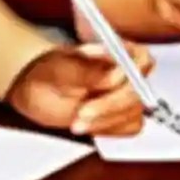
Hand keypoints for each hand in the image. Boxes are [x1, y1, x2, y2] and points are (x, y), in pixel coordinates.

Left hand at [6, 43, 153, 135]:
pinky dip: (107, 129)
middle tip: (82, 113)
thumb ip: (87, 71)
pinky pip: (129, 127)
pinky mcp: (125, 116)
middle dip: (110, 105)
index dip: (128, 73)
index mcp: (120, 50)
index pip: (141, 60)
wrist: (39, 91)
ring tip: (76, 123)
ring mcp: (129, 95)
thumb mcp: (60, 68)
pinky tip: (88, 125)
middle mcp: (129, 72)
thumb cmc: (49, 72)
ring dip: (105, 121)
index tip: (106, 84)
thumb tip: (115, 76)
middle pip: (138, 91)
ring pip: (134, 112)